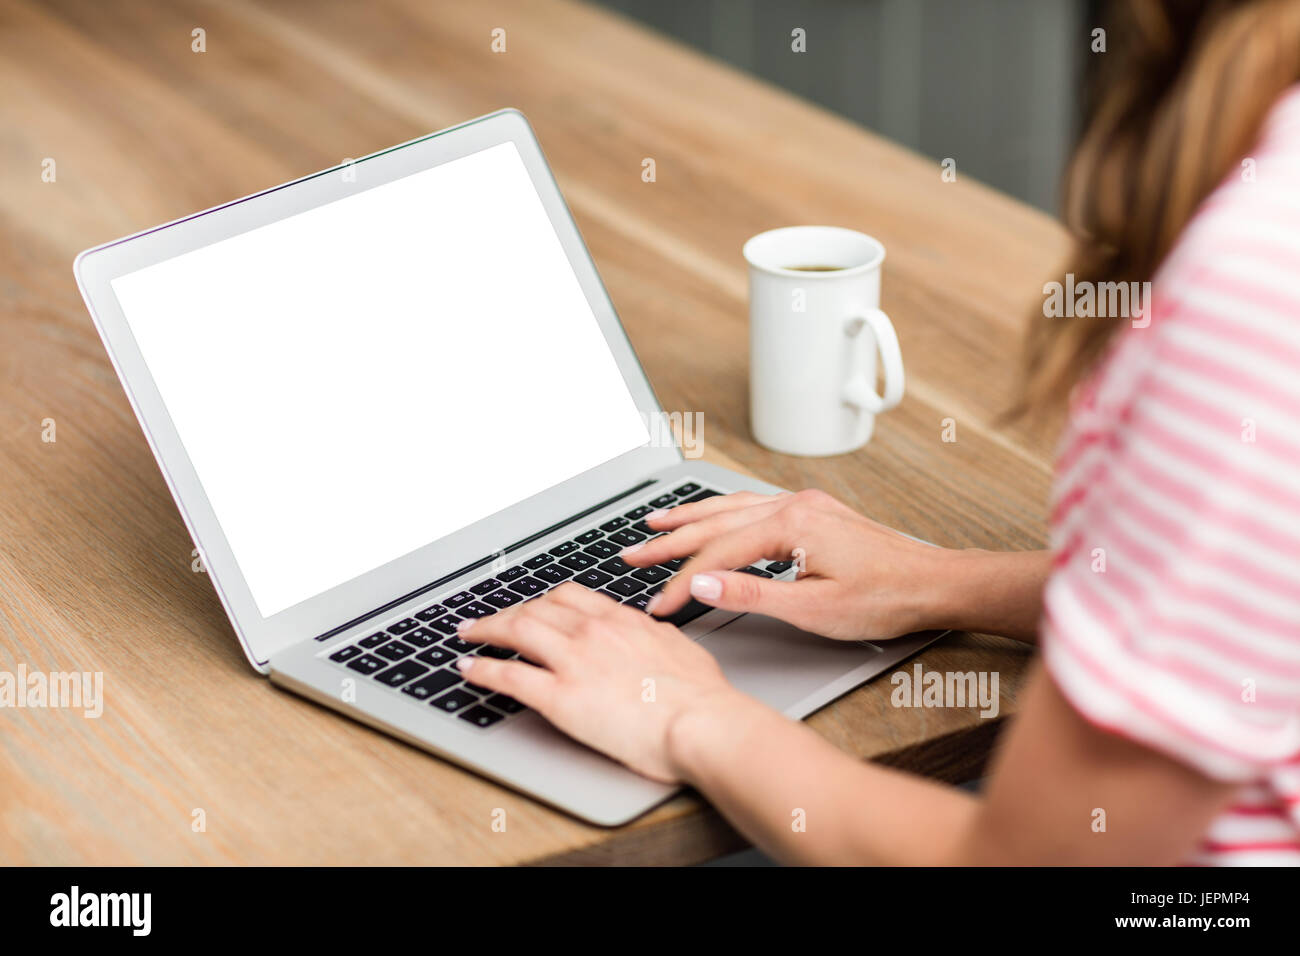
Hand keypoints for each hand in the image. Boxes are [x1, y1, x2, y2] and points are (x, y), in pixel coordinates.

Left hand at [453, 582, 743, 782]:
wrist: (703, 723)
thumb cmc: (702, 698)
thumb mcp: (682, 650)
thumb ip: (658, 639)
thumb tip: (653, 636)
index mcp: (623, 621)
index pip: (571, 598)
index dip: (543, 601)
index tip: (532, 605)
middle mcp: (593, 632)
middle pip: (537, 608)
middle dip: (508, 611)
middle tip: (491, 619)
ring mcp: (573, 661)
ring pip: (515, 631)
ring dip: (485, 630)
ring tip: (469, 634)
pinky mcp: (559, 696)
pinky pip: (508, 675)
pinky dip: (481, 669)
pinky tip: (467, 669)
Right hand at [623, 488, 956, 640]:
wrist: (935, 584)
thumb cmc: (884, 599)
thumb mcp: (814, 609)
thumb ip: (752, 594)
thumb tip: (702, 584)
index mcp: (792, 525)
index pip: (718, 554)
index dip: (683, 581)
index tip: (659, 606)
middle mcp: (794, 504)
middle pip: (716, 521)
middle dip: (670, 540)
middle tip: (631, 555)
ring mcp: (804, 504)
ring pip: (732, 507)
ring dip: (691, 518)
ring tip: (654, 524)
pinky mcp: (814, 512)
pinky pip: (753, 506)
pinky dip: (722, 512)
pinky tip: (709, 516)